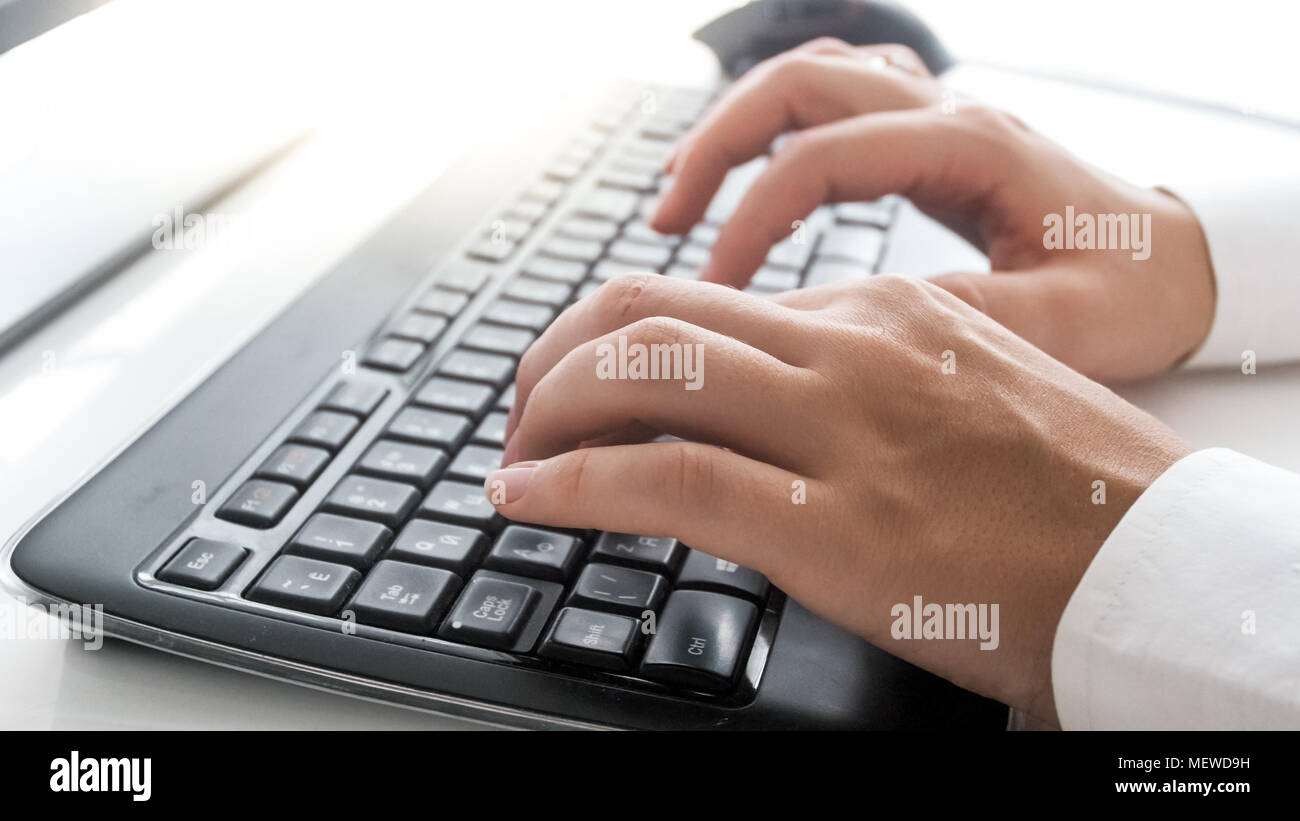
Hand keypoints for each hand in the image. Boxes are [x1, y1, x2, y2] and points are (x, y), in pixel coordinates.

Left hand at [496, 273, 1188, 724]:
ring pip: (642, 375)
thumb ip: (858, 378)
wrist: (1159, 564)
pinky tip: (529, 499)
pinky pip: (666, 477)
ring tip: (514, 459)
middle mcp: (851, 351)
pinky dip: (574, 481)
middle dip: (558, 361)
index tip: (581, 383)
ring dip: (547, 412)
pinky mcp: (836, 527)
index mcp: (882, 314)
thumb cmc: (1067, 491)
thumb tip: (760, 398)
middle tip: (526, 413)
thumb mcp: (959, 389)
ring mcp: (842, 431)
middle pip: (650, 315)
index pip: (705, 302)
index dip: (613, 340)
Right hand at [651, 38, 1216, 380]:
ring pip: (809, 80)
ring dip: (735, 129)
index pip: (823, 158)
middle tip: (662, 221)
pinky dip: (774, 134)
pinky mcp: (929, 140)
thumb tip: (847, 332)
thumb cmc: (1132, 289)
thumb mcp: (1059, 321)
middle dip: (715, 146)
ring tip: (679, 200)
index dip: (752, 218)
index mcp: (970, 147)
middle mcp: (946, 113)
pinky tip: (747, 186)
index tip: (715, 290)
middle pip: (798, 84)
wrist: (1182, 262)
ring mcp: (937, 117)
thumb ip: (958, 318)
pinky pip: (833, 105)